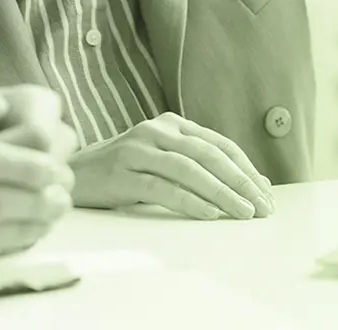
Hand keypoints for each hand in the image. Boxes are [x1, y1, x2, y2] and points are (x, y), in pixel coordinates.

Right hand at [70, 113, 274, 220]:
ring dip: (222, 193)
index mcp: (169, 123)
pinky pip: (162, 188)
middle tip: (263, 206)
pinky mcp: (120, 173)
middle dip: (241, 182)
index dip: (246, 168)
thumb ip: (197, 165)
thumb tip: (250, 185)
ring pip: (190, 170)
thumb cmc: (122, 172)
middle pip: (209, 154)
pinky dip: (190, 201)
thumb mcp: (161, 160)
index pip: (218, 144)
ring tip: (243, 213)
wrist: (70, 175)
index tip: (267, 193)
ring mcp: (136, 149)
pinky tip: (210, 213)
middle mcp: (155, 130)